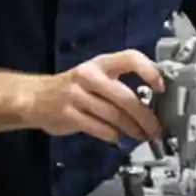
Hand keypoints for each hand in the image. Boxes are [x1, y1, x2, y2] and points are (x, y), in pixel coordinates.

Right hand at [27, 50, 164, 144]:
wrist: (35, 97)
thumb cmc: (73, 87)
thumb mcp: (94, 75)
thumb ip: (118, 84)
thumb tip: (150, 101)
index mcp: (100, 63)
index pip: (130, 58)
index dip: (149, 71)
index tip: (161, 87)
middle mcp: (89, 76)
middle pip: (125, 97)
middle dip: (145, 117)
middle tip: (155, 128)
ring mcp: (77, 96)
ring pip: (114, 116)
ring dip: (132, 129)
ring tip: (141, 135)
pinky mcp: (69, 115)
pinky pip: (99, 128)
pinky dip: (112, 135)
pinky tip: (116, 137)